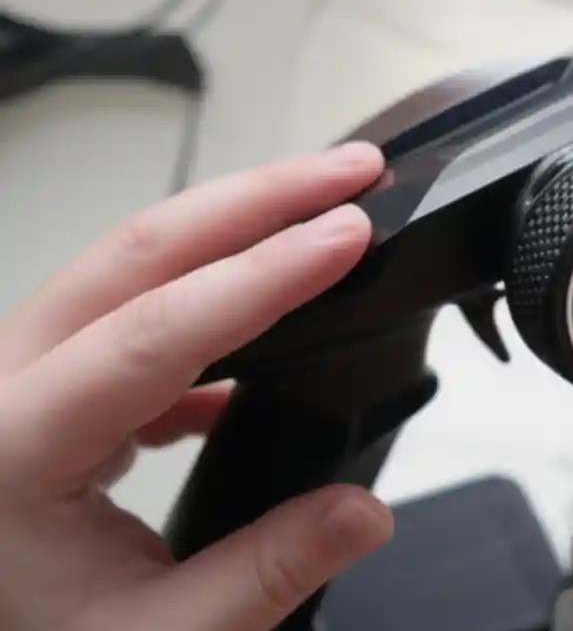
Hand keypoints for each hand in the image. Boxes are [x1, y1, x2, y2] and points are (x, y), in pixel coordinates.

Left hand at [0, 143, 394, 629]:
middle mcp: (3, 388)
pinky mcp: (51, 384)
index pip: (156, 331)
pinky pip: (138, 310)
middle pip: (137, 253)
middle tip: (353, 171)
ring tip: (327, 206)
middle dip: (256, 198)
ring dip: (240, 227)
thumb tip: (366, 511)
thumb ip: (267, 571)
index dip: (265, 274)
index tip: (348, 233)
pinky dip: (217, 290)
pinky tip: (279, 300)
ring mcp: (21, 376)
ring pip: (134, 264)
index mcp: (12, 447)